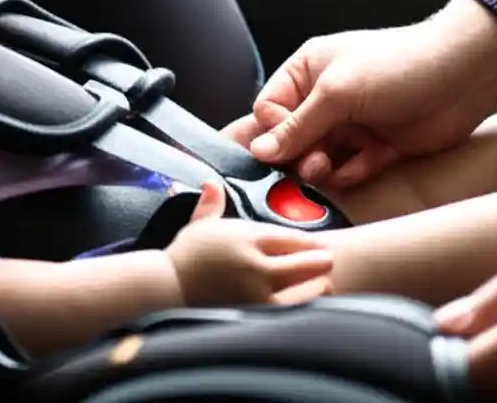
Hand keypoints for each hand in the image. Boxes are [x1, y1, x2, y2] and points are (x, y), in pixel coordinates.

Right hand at [166, 183, 333, 306]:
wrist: (167, 288)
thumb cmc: (183, 256)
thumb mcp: (198, 226)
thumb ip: (211, 205)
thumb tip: (212, 182)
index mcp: (246, 237)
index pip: (288, 238)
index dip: (308, 242)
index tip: (319, 244)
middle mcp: (254, 263)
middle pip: (300, 261)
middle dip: (318, 261)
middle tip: (330, 260)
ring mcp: (255, 291)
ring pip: (299, 289)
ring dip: (316, 285)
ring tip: (327, 284)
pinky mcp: (252, 313)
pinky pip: (286, 312)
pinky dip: (302, 308)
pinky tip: (310, 307)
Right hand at [230, 0, 496, 189]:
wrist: (463, 75)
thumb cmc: (399, 65)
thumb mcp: (338, 92)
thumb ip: (298, 125)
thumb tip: (260, 151)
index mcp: (308, 71)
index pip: (269, 110)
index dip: (273, 131)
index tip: (280, 149)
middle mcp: (326, 98)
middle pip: (292, 139)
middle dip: (295, 156)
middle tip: (306, 165)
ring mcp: (352, 124)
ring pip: (320, 158)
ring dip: (320, 169)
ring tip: (325, 170)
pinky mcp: (377, 147)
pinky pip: (351, 170)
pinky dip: (351, 174)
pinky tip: (358, 169)